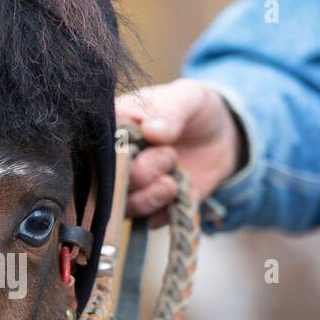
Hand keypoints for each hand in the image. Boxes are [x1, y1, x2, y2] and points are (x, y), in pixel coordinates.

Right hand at [117, 78, 244, 219]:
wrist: (221, 137)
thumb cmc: (195, 111)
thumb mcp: (189, 98)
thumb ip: (171, 110)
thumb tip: (151, 130)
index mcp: (115, 128)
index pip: (98, 146)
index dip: (118, 151)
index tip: (145, 142)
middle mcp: (116, 161)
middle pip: (108, 180)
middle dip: (140, 173)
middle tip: (168, 157)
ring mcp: (132, 187)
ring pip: (123, 206)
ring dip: (150, 196)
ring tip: (173, 180)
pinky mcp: (152, 208)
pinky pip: (149, 221)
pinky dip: (166, 211)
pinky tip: (181, 192)